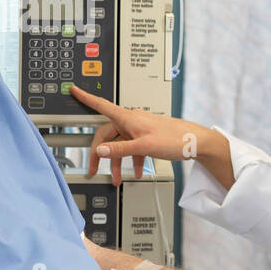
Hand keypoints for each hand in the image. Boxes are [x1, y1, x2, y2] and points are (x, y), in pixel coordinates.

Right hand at [69, 84, 206, 185]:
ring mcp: (139, 129)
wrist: (195, 142)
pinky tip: (137, 172)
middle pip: (107, 135)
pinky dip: (132, 160)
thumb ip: (120, 149)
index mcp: (128, 118)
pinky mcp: (146, 137)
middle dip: (100, 154)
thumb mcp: (144, 146)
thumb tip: (100, 150)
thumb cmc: (175, 138)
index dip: (86, 98)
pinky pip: (132, 148)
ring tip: (117, 178)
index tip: (74, 91)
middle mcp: (131, 121)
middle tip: (94, 169)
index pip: (101, 105)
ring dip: (117, 162)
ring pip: (120, 145)